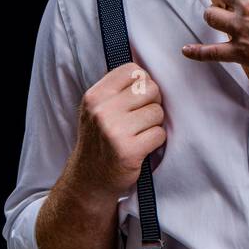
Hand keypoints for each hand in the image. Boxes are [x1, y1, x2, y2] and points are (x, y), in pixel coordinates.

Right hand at [64, 61, 166, 202]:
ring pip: (157, 112)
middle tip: (141, 118)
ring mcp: (115, 131)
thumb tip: (145, 69)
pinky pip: (160, 134)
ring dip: (154, 124)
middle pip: (150, 89)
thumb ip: (116, 89)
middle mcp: (102, 111)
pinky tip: (142, 147)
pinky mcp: (129, 151)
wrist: (88, 179)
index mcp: (95, 96)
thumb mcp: (96, 109)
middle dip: (152, 103)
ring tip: (139, 133)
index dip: (143, 82)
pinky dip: (156, 141)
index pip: (133, 70)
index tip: (137, 98)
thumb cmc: (99, 140)